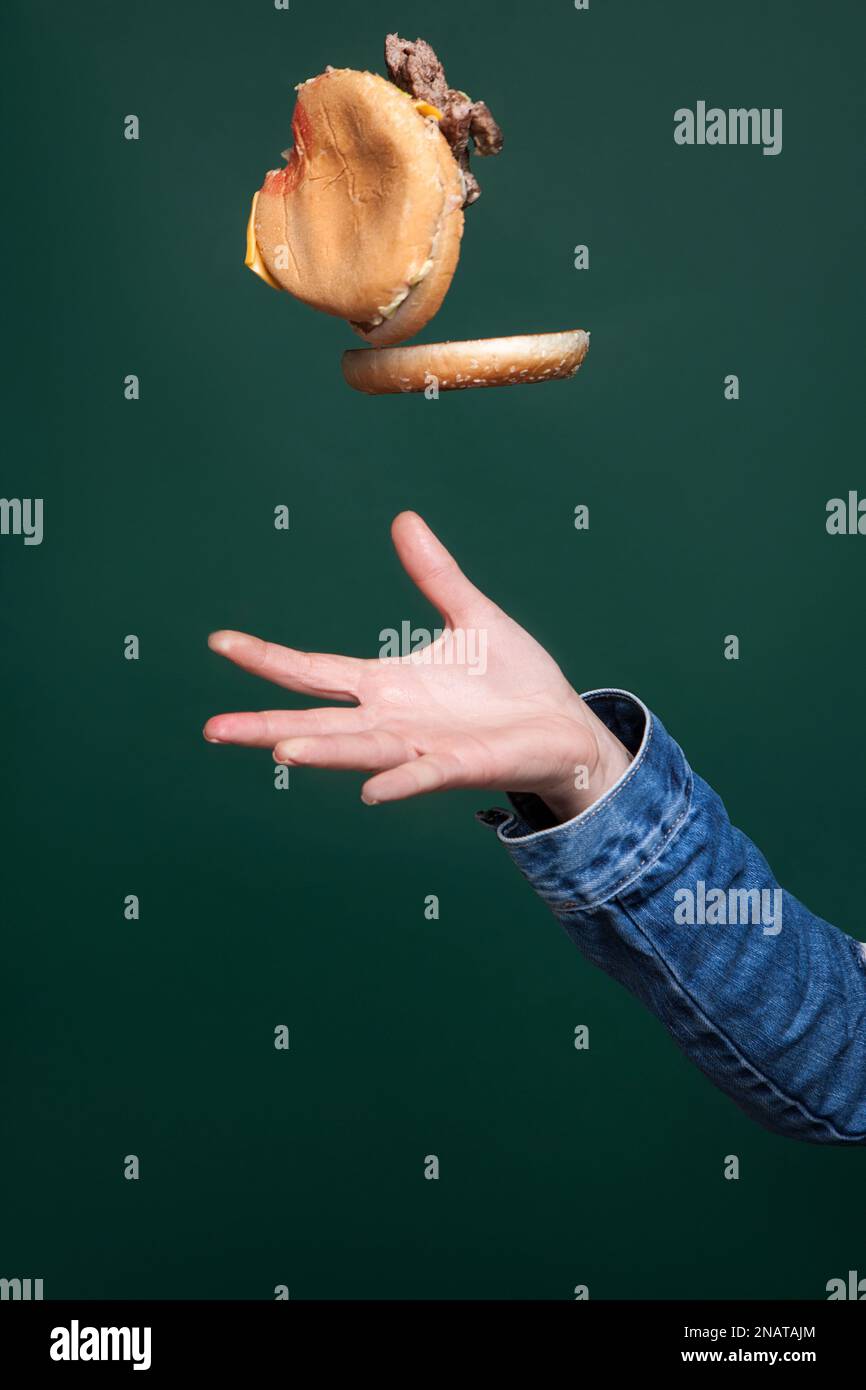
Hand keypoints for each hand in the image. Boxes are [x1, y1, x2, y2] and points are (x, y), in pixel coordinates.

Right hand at [204, 512, 631, 819]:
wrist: (565, 726)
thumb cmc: (516, 680)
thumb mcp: (472, 615)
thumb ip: (435, 575)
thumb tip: (404, 518)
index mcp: (386, 684)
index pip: (314, 671)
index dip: (267, 657)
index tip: (219, 641)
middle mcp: (392, 720)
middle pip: (317, 720)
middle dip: (265, 725)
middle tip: (212, 729)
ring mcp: (423, 746)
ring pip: (361, 750)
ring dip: (323, 752)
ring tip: (281, 751)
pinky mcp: (461, 766)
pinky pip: (424, 773)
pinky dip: (400, 779)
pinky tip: (370, 790)